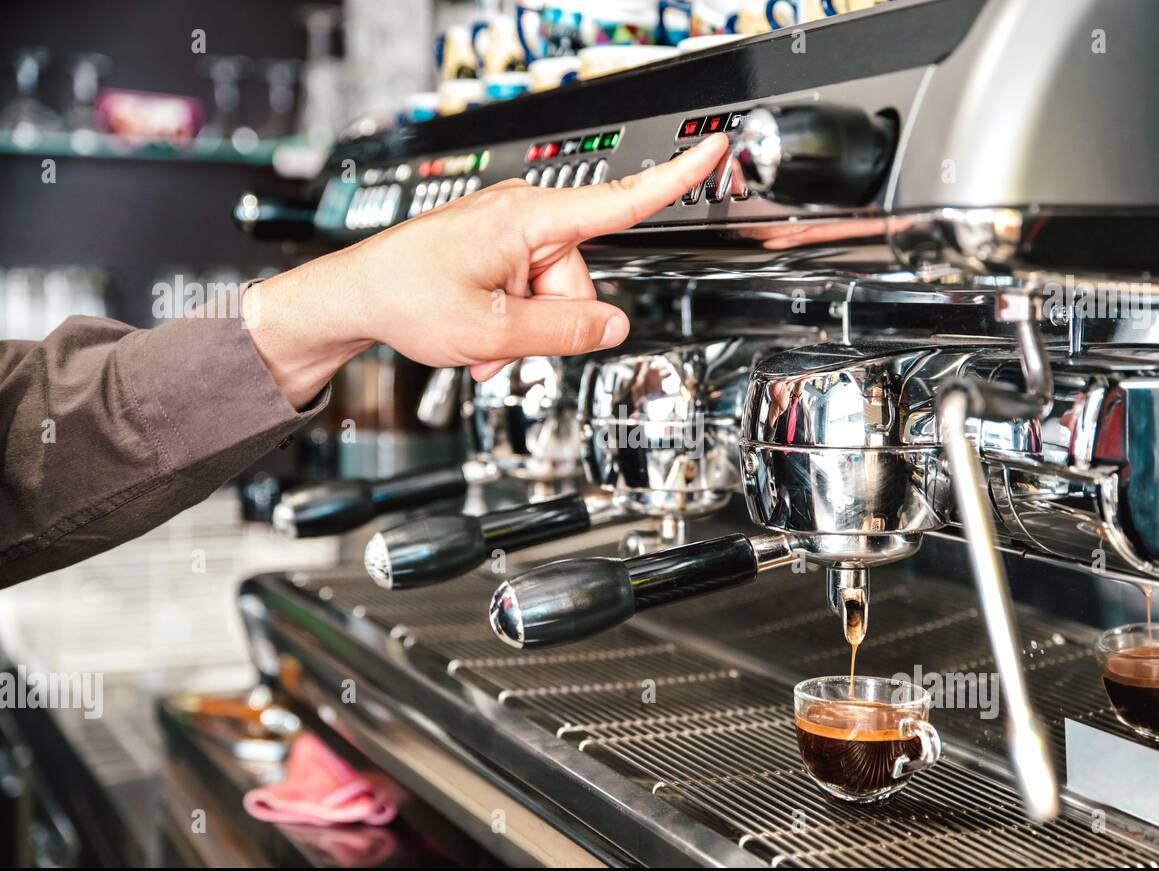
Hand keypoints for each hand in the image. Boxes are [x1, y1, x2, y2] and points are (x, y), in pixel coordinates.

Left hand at [244, 133, 730, 406]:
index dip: (675, 177)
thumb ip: (564, 331)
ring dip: (526, 329)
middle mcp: (523, 217)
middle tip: (503, 340)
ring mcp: (509, 233)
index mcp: (529, 219)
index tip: (713, 149)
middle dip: (550, 321)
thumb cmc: (406, 295)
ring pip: (555, 295)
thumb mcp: (494, 330)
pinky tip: (480, 334)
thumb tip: (614, 326)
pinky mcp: (497, 249)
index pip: (620, 199)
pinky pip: (529, 292)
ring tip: (482, 341)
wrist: (354, 295)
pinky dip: (511, 321)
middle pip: (580, 280)